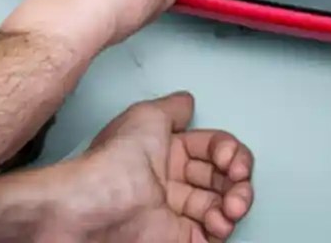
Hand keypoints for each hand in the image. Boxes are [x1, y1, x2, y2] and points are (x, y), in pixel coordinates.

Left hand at [55, 92, 254, 242]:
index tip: (230, 160)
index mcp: (167, 151)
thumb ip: (174, 107)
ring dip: (237, 202)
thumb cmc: (116, 162)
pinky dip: (224, 227)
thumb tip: (189, 102)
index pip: (213, 147)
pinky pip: (213, 234)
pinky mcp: (178, 239)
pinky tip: (220, 222)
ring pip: (224, 204)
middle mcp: (174, 180)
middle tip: (239, 180)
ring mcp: (176, 211)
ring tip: (232, 207)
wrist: (91, 208)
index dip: (229, 151)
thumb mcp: (146, 116)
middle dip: (239, 177)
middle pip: (223, 176)